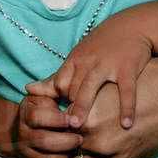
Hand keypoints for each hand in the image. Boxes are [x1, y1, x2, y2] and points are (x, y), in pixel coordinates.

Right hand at [10, 79, 81, 157]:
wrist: (25, 131)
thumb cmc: (42, 110)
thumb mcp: (45, 96)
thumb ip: (51, 89)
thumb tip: (47, 84)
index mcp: (26, 114)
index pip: (37, 117)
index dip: (57, 119)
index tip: (74, 120)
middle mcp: (22, 135)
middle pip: (44, 142)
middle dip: (67, 140)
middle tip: (80, 138)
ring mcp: (25, 154)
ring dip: (67, 155)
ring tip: (73, 147)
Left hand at [33, 14, 151, 130]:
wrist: (131, 26)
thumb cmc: (100, 47)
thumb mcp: (76, 59)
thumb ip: (54, 78)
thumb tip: (27, 90)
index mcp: (74, 61)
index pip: (59, 84)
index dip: (57, 102)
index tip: (58, 121)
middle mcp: (88, 62)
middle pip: (71, 89)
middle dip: (67, 109)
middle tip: (63, 131)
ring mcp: (107, 64)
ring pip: (90, 87)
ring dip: (83, 107)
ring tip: (79, 128)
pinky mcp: (127, 68)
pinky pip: (126, 90)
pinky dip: (126, 107)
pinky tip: (125, 124)